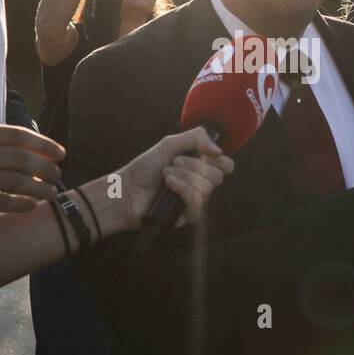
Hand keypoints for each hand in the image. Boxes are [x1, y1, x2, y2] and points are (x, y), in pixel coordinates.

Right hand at [0, 124, 64, 227]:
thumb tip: (34, 150)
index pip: (16, 135)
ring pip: (14, 181)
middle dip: (45, 167)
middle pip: (19, 158)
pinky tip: (32, 206)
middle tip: (58, 175)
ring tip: (52, 193)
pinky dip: (20, 204)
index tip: (60, 153)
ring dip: (39, 187)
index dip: (43, 144)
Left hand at [115, 126, 234, 229]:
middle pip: (218, 176)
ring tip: (165, 175)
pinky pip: (196, 203)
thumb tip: (219, 151)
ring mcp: (194, 201)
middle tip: (174, 162)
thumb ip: (196, 138)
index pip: (226, 165)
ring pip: (207, 188)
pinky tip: (168, 185)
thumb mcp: (170, 143)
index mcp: (200, 167)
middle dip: (194, 165)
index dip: (218, 158)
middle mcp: (200, 185)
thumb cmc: (146, 167)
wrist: (127, 188)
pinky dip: (182, 189)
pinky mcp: (186, 216)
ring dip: (184, 176)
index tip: (203, 153)